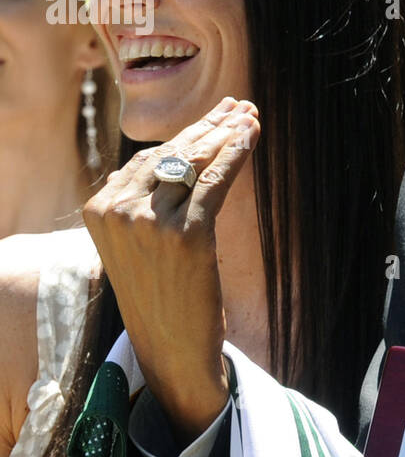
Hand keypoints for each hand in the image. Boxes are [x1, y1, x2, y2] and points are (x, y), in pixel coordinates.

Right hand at [82, 97, 259, 438]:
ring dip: (228, 133)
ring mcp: (150, 221)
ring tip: (251, 117)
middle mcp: (118, 210)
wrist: (172, 349)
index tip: (215, 116)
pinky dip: (237, 154)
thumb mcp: (136, 244)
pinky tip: (252, 136)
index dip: (186, 134)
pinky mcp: (186, 234)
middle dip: (210, 126)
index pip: (148, 158)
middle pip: (172, 154)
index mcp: (99, 210)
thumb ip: (143, 202)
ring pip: (195, 162)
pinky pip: (215, 180)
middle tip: (239, 107)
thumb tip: (171, 157)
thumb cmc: (161, 296)